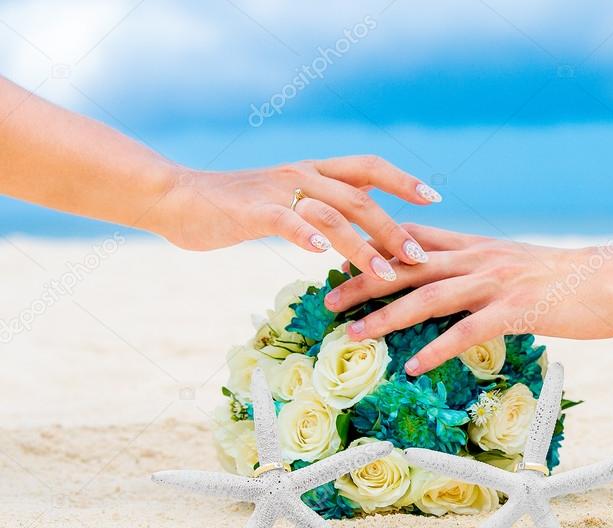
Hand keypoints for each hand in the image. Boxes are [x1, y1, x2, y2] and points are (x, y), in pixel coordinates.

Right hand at [160, 156, 441, 280]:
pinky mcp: (253, 210)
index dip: (402, 180)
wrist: (177, 198)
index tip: (434, 198)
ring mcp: (278, 190)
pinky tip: (323, 255)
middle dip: (394, 229)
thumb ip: (323, 206)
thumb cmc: (236, 208)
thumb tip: (362, 224)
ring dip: (363, 246)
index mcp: (314, 171)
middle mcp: (302, 174)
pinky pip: (286, 221)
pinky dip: (307, 235)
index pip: (369, 167)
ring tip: (387, 274)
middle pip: (361, 198)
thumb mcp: (287, 201)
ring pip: (332, 214)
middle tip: (420, 258)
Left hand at [323, 225, 612, 374]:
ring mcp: (497, 283)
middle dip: (363, 281)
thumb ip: (485, 272)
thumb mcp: (519, 266)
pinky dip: (439, 349)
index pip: (415, 240)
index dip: (374, 246)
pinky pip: (468, 331)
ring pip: (428, 297)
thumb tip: (458, 288)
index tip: (339, 258)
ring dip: (386, 317)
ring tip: (354, 337)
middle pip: (408, 266)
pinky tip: (416, 367)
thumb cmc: (570, 279)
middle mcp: (480, 260)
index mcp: (478, 248)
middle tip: (327, 300)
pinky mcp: (517, 309)